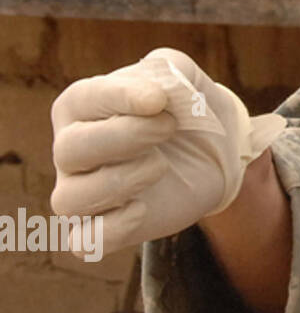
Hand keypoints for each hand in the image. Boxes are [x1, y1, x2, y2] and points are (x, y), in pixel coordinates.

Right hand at [50, 48, 283, 256]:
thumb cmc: (186, 109)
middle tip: (168, 126)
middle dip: (124, 137)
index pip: (81, 100)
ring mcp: (82, 191)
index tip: (158, 99)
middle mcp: (71, 149)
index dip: (118, 98)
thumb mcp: (184, 79)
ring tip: (160, 165)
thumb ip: (167, 71)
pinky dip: (112, 229)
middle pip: (70, 149)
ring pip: (70, 200)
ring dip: (121, 181)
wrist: (217, 151)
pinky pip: (84, 241)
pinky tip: (144, 207)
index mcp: (82, 106)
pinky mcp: (104, 226)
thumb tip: (155, 87)